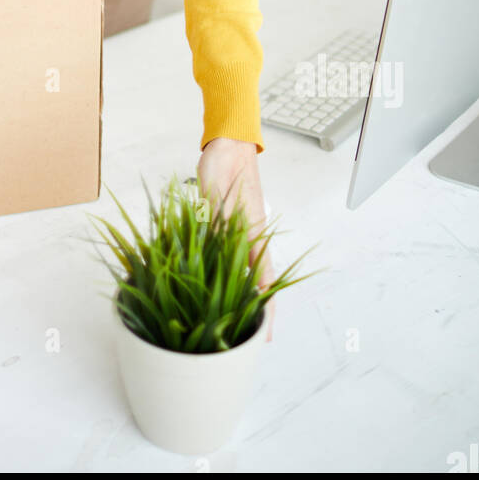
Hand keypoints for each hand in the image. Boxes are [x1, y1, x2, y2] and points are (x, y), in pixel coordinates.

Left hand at [197, 136, 274, 341]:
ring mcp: (246, 230)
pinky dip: (233, 269)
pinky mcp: (235, 222)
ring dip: (245, 291)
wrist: (230, 144)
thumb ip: (216, 228)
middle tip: (250, 334)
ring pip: (247, 268)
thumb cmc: (224, 168)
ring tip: (237, 315)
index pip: (265, 282)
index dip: (267, 310)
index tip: (266, 335)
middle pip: (260, 281)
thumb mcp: (215, 200)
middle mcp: (254, 237)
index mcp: (254, 236)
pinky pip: (235, 252)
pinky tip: (224, 278)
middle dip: (257, 308)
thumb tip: (211, 254)